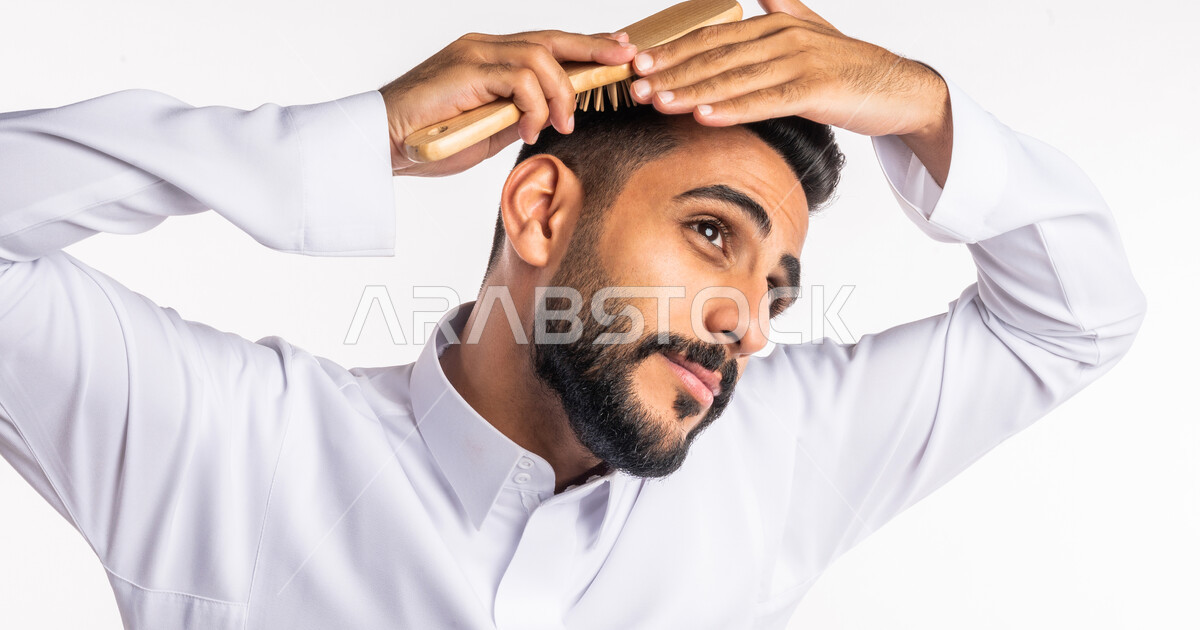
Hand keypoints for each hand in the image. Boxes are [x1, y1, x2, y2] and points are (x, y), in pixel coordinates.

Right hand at [380, 30, 637, 177]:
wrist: (380, 143)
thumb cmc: (428, 140)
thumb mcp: (487, 130)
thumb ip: (517, 116)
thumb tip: (549, 116)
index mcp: (488, 57)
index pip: (546, 43)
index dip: (584, 45)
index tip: (617, 50)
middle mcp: (483, 47)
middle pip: (551, 39)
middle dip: (593, 48)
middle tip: (624, 59)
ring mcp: (474, 54)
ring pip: (541, 58)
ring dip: (562, 93)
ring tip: (563, 124)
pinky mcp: (467, 69)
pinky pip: (520, 78)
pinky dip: (535, 105)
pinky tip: (532, 127)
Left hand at [627, 0, 951, 184]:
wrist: (902, 89)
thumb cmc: (852, 69)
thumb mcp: (813, 34)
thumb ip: (784, 12)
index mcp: (774, 24)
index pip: (712, 38)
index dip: (673, 51)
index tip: (639, 65)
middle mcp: (782, 36)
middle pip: (716, 56)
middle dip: (672, 72)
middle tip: (635, 86)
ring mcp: (800, 61)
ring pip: (734, 78)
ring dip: (692, 92)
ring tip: (658, 103)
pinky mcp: (816, 89)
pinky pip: (766, 102)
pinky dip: (733, 108)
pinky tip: (704, 117)